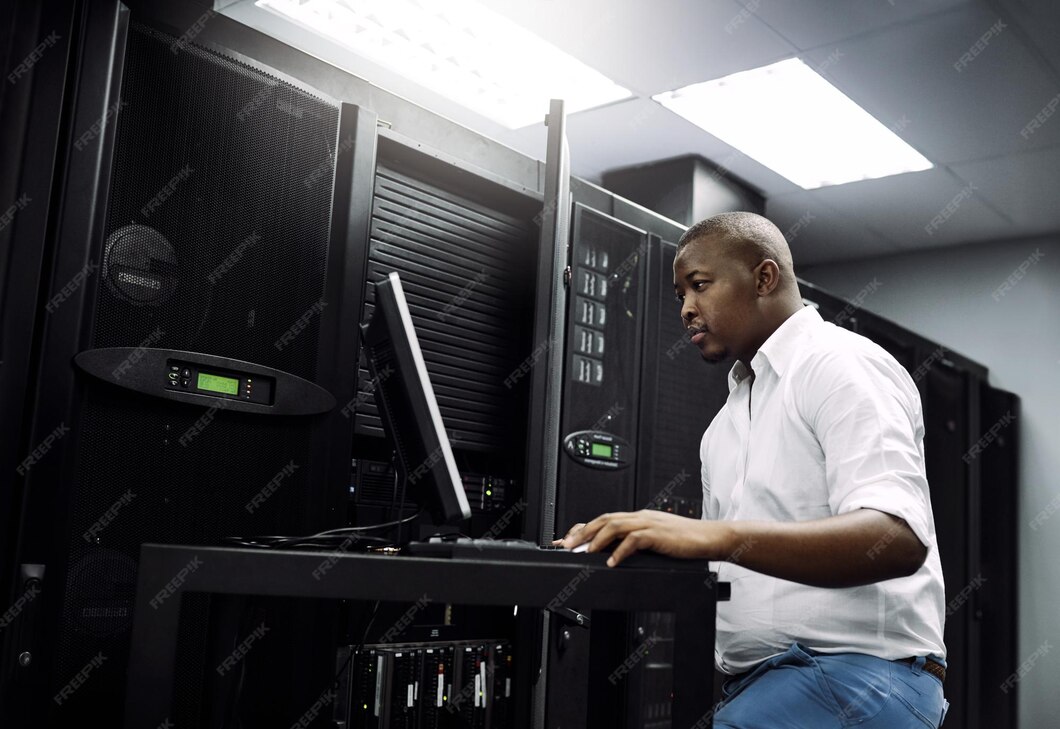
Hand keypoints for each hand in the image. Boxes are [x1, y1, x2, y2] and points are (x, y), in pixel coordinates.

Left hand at [554, 510, 734, 566]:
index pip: (605, 518)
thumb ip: (637, 543)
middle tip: (567, 545)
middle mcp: (641, 517)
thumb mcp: (656, 540)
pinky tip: (612, 562)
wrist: (710, 538)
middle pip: (605, 519)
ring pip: (615, 525)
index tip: (569, 540)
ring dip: (597, 539)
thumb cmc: (686, 541)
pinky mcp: (659, 534)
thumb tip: (615, 554)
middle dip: (583, 532)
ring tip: (584, 552)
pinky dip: (620, 550)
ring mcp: (649, 523)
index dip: (585, 528)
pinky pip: (634, 540)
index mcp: (638, 518)